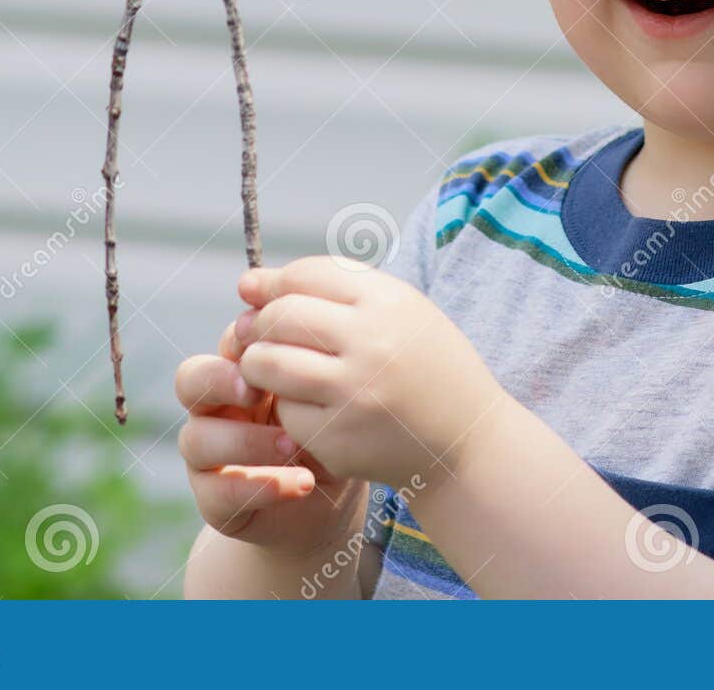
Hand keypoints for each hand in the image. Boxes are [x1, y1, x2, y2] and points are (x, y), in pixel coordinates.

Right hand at [175, 317, 366, 557]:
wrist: (331, 497)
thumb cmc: (329, 431)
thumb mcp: (326, 394)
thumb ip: (311, 363)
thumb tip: (312, 318)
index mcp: (242, 373)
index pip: (229, 342)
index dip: (246, 340)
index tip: (282, 344)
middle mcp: (215, 410)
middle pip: (190, 380)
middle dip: (219, 380)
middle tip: (256, 389)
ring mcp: (208, 457)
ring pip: (197, 439)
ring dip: (246, 440)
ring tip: (293, 445)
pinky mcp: (214, 502)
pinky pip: (218, 493)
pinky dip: (261, 487)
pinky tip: (302, 483)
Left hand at [234, 255, 509, 491]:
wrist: (465, 439)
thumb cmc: (423, 365)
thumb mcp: (399, 311)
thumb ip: (332, 290)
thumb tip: (248, 283)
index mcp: (388, 302)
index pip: (304, 274)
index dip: (271, 283)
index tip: (256, 294)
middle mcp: (370, 342)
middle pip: (280, 316)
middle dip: (258, 324)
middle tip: (258, 335)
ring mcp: (353, 392)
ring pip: (267, 363)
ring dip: (257, 363)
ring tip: (270, 368)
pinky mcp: (338, 435)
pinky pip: (284, 411)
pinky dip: (286, 407)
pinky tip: (309, 407)